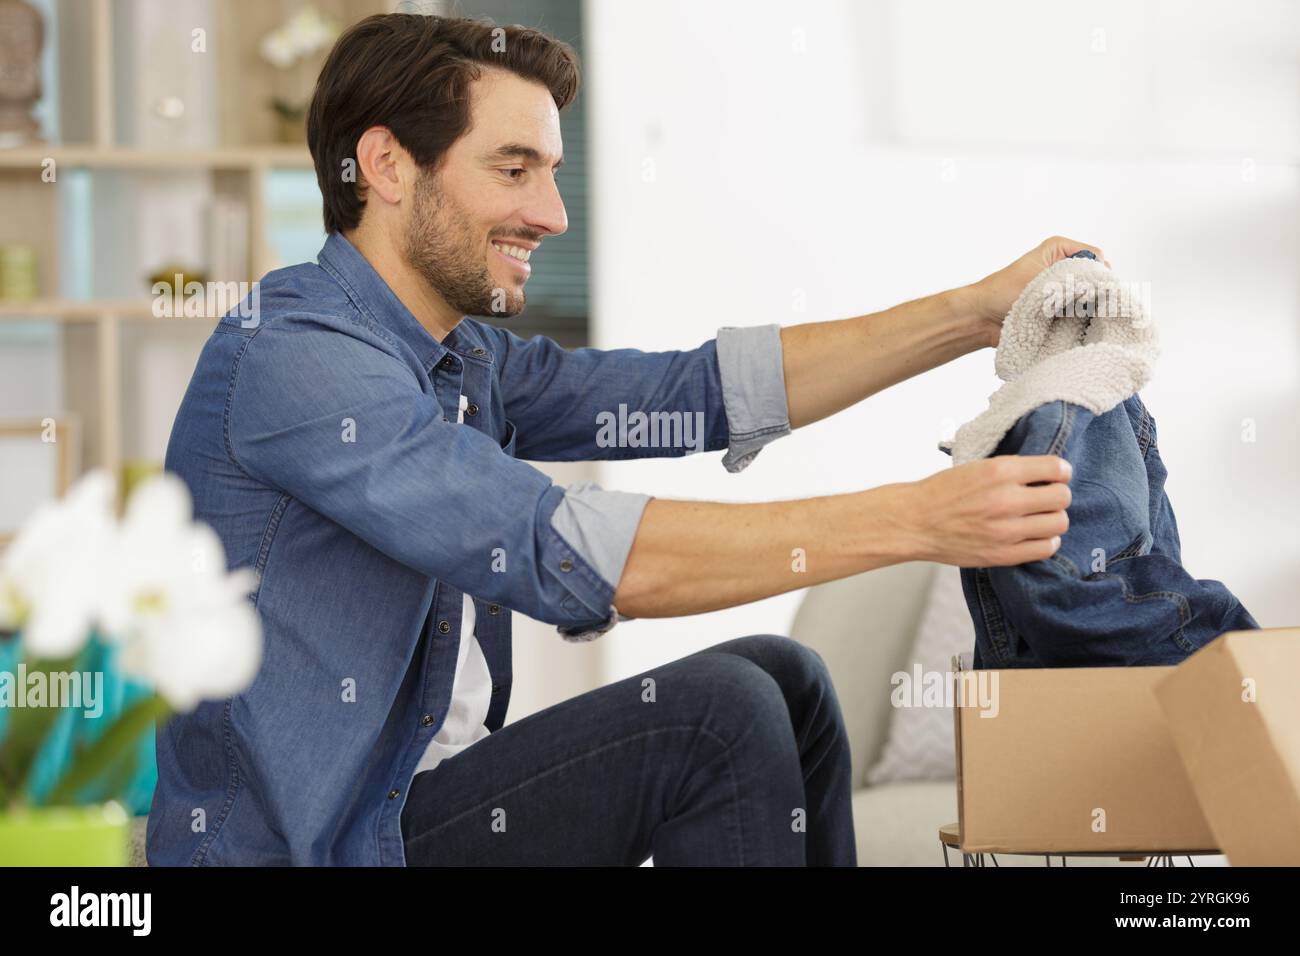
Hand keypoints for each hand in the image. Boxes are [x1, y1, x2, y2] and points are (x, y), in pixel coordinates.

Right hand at [897, 454, 1072, 566]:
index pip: (1056, 468)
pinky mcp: (1003, 554)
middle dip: (1057, 495)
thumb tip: (1048, 473)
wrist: (914, 522)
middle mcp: (1006, 499)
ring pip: (1059, 523)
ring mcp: (1006, 530)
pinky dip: (1046, 541)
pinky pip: (1046, 548)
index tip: (1056, 475)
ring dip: (1053, 519)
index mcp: (999, 471)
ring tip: (1039, 518)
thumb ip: (1012, 470)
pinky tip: (1033, 535)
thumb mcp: (976, 467)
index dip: (1061, 471)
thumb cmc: (942, 493)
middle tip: (1045, 498)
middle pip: (1062, 497)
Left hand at [963, 236, 1108, 346]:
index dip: (1100, 274)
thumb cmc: (1002, 292)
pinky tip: (1077, 327)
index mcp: (1060, 249)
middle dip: (1097, 293)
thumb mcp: (1042, 280)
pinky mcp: (1058, 308)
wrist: (981, 319)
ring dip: (1089, 309)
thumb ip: (1073, 280)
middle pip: (1096, 277)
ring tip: (1082, 319)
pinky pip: (1080, 313)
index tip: (1096, 291)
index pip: (1096, 257)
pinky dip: (1080, 320)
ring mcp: (1062, 288)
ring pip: (1091, 297)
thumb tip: (1102, 285)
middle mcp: (1064, 266)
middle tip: (1093, 308)